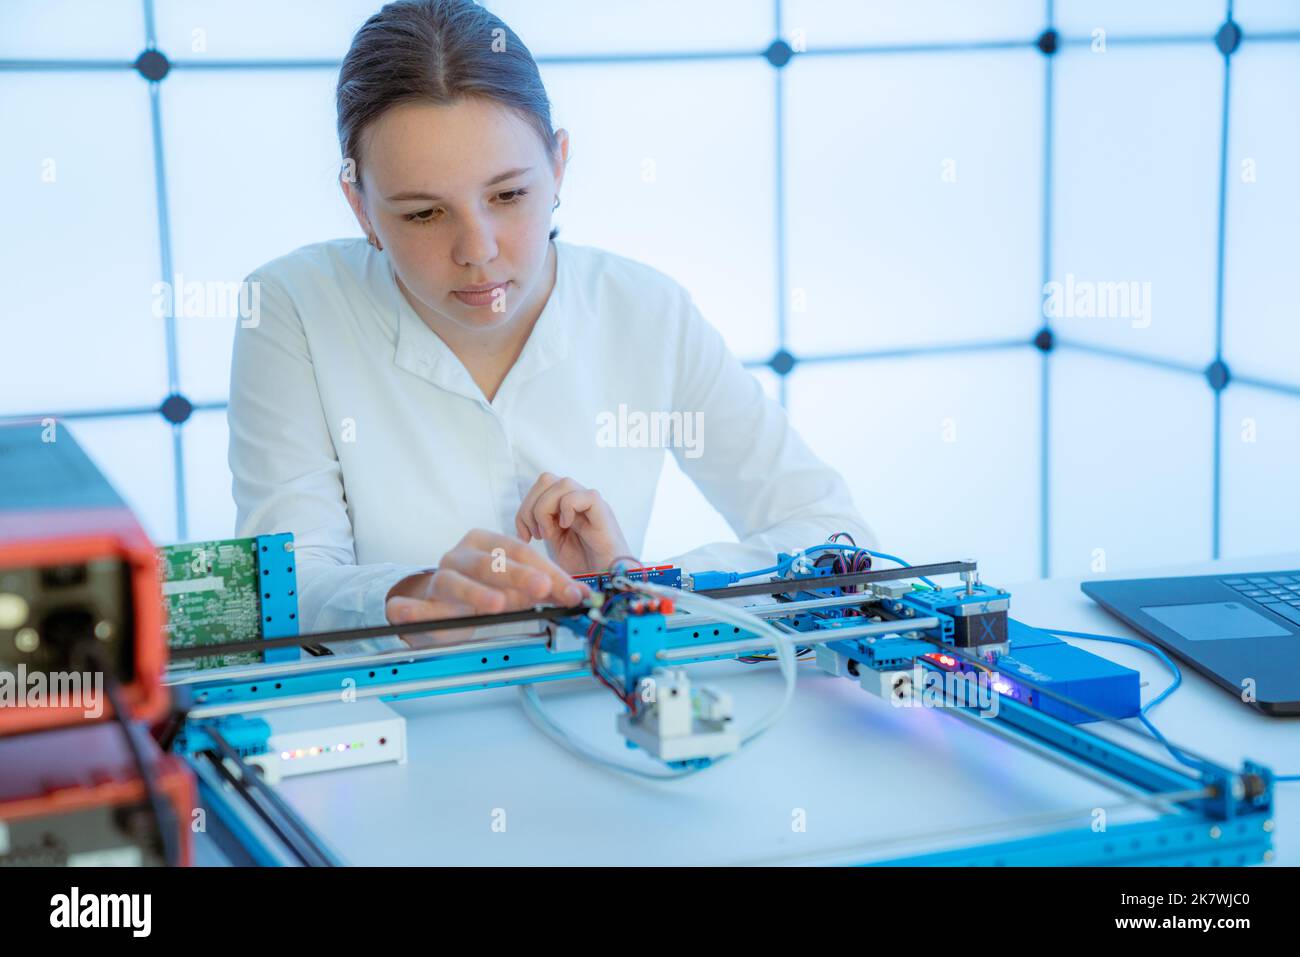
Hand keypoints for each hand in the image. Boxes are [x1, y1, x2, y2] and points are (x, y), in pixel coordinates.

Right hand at [384, 529, 590, 644]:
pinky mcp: (420, 603)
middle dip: (520, 577)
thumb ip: (543, 589)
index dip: (548, 571)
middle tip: (542, 589)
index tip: (571, 590)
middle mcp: (462, 554)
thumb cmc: (482, 590)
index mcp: (487, 542)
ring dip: (476, 593)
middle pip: (492, 563)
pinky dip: (410, 609)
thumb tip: (577, 594)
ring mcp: (439, 577)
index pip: (521, 552)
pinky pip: (413, 606)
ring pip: (456, 582)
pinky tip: (403, 610)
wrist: (438, 606)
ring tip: (495, 604)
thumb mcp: (515, 588)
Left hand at [515, 473, 630, 574]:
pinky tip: (566, 527)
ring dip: (546, 509)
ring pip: (562, 483)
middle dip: (531, 507)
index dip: (524, 509)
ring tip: (549, 534)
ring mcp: (592, 506)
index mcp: (565, 508)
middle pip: (546, 480)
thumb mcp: (554, 546)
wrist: (607, 587)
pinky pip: (583, 495)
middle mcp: (579, 502)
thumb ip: (542, 526)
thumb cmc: (584, 570)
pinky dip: (568, 508)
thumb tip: (523, 517)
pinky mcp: (604, 513)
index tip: (524, 537)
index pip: (539, 487)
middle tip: (535, 534)